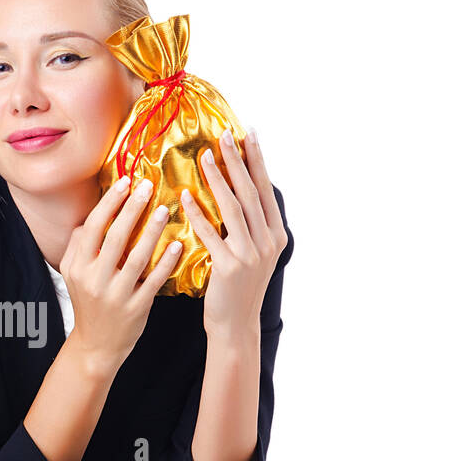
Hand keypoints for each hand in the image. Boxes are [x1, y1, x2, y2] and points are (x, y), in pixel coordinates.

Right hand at [59, 174, 183, 374]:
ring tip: (165, 209)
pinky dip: (165, 263)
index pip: (92, 227)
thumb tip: (88, 218)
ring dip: (151, 231)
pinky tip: (177, 246)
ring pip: (135, 257)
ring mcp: (115, 295)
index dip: (109, 203)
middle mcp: (94, 279)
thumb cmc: (89, 304)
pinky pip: (153, 281)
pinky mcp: (135, 309)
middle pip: (114, 237)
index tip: (125, 182)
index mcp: (78, 267)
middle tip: (148, 186)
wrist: (96, 346)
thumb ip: (76, 246)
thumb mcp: (73, 275)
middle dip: (132, 209)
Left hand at [180, 126, 288, 338]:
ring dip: (218, 180)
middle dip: (238, 161)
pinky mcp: (229, 267)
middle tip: (225, 135)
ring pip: (234, 209)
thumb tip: (237, 191)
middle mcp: (267, 242)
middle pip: (251, 193)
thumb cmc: (238, 289)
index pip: (265, 190)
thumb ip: (251, 226)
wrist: (235, 326)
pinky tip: (186, 196)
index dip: (257, 161)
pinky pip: (211, 234)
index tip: (248, 134)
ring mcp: (250, 255)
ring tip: (205, 156)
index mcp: (276, 235)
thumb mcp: (254, 255)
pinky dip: (198, 214)